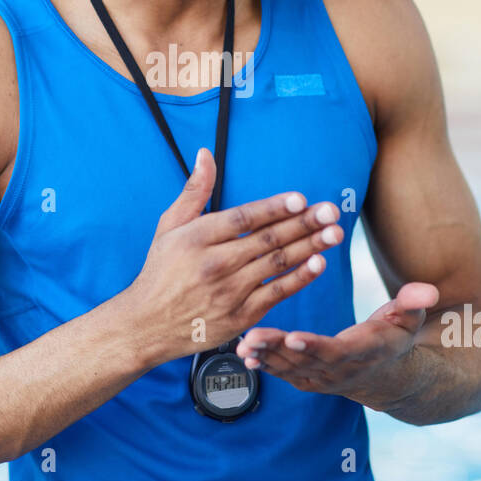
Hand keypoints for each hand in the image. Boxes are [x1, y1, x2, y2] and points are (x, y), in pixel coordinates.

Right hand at [121, 148, 344, 363]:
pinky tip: (318, 263)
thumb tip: (205, 155)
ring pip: (276, 264)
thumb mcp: (169, 226)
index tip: (300, 199)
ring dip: (309, 247)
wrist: (146, 325)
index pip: (243, 219)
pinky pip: (276, 293)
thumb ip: (194, 191)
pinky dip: (299, 278)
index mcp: (197, 238)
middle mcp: (214, 264)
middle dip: (304, 224)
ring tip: (334, 233)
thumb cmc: (160, 272)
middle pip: (267, 240)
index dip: (274, 208)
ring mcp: (229, 292)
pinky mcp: (240, 316)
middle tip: (330, 212)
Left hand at [234, 282, 439, 399]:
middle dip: (276, 350)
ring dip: (264, 357)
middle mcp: (338, 370)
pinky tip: (242, 355)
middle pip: (303, 360)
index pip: (334, 351)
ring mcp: (321, 377)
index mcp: (361, 352)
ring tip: (241, 346)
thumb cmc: (395, 338)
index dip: (313, 346)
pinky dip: (264, 365)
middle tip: (252, 339)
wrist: (388, 377)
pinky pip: (283, 373)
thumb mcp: (409, 320)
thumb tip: (427, 290)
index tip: (292, 336)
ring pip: (289, 368)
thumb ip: (413, 304)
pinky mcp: (307, 379)